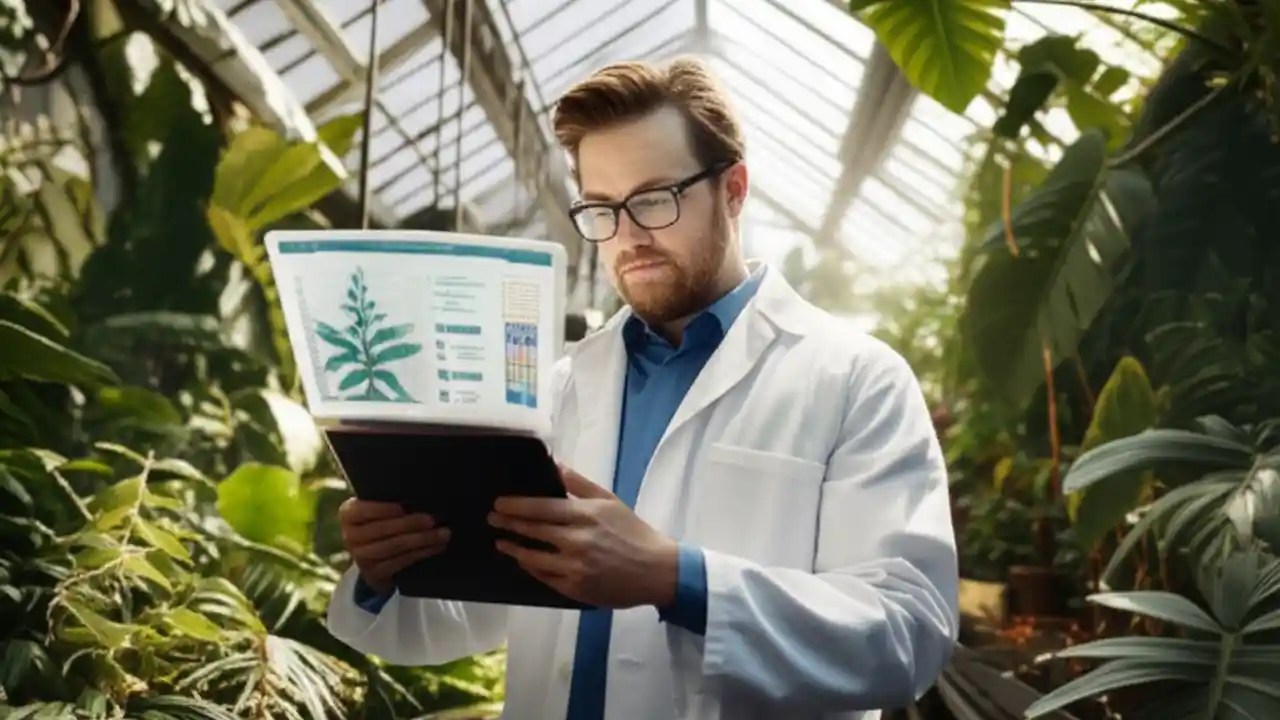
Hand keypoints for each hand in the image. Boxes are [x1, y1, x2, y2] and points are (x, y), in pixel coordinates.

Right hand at [338, 498, 449, 594]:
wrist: (374, 554)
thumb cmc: (382, 520)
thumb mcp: (378, 508)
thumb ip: (388, 500)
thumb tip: (420, 494)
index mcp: (349, 514)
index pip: (362, 510)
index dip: (382, 510)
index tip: (402, 508)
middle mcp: (350, 536)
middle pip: (382, 530)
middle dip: (410, 524)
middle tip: (431, 520)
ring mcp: (361, 557)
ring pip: (394, 547)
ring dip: (422, 540)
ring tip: (442, 533)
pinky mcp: (375, 573)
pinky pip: (401, 561)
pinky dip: (422, 553)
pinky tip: (437, 546)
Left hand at [488, 465, 678, 608]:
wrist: (655, 571)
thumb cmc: (632, 532)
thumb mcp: (609, 501)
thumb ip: (579, 484)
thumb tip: (554, 465)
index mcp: (586, 516)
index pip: (542, 508)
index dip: (516, 505)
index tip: (499, 503)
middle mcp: (577, 541)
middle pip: (533, 530)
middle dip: (508, 523)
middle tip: (492, 518)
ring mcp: (574, 567)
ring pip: (533, 557)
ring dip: (514, 548)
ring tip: (501, 543)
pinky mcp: (575, 588)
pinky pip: (544, 577)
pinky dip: (531, 568)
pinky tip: (523, 561)